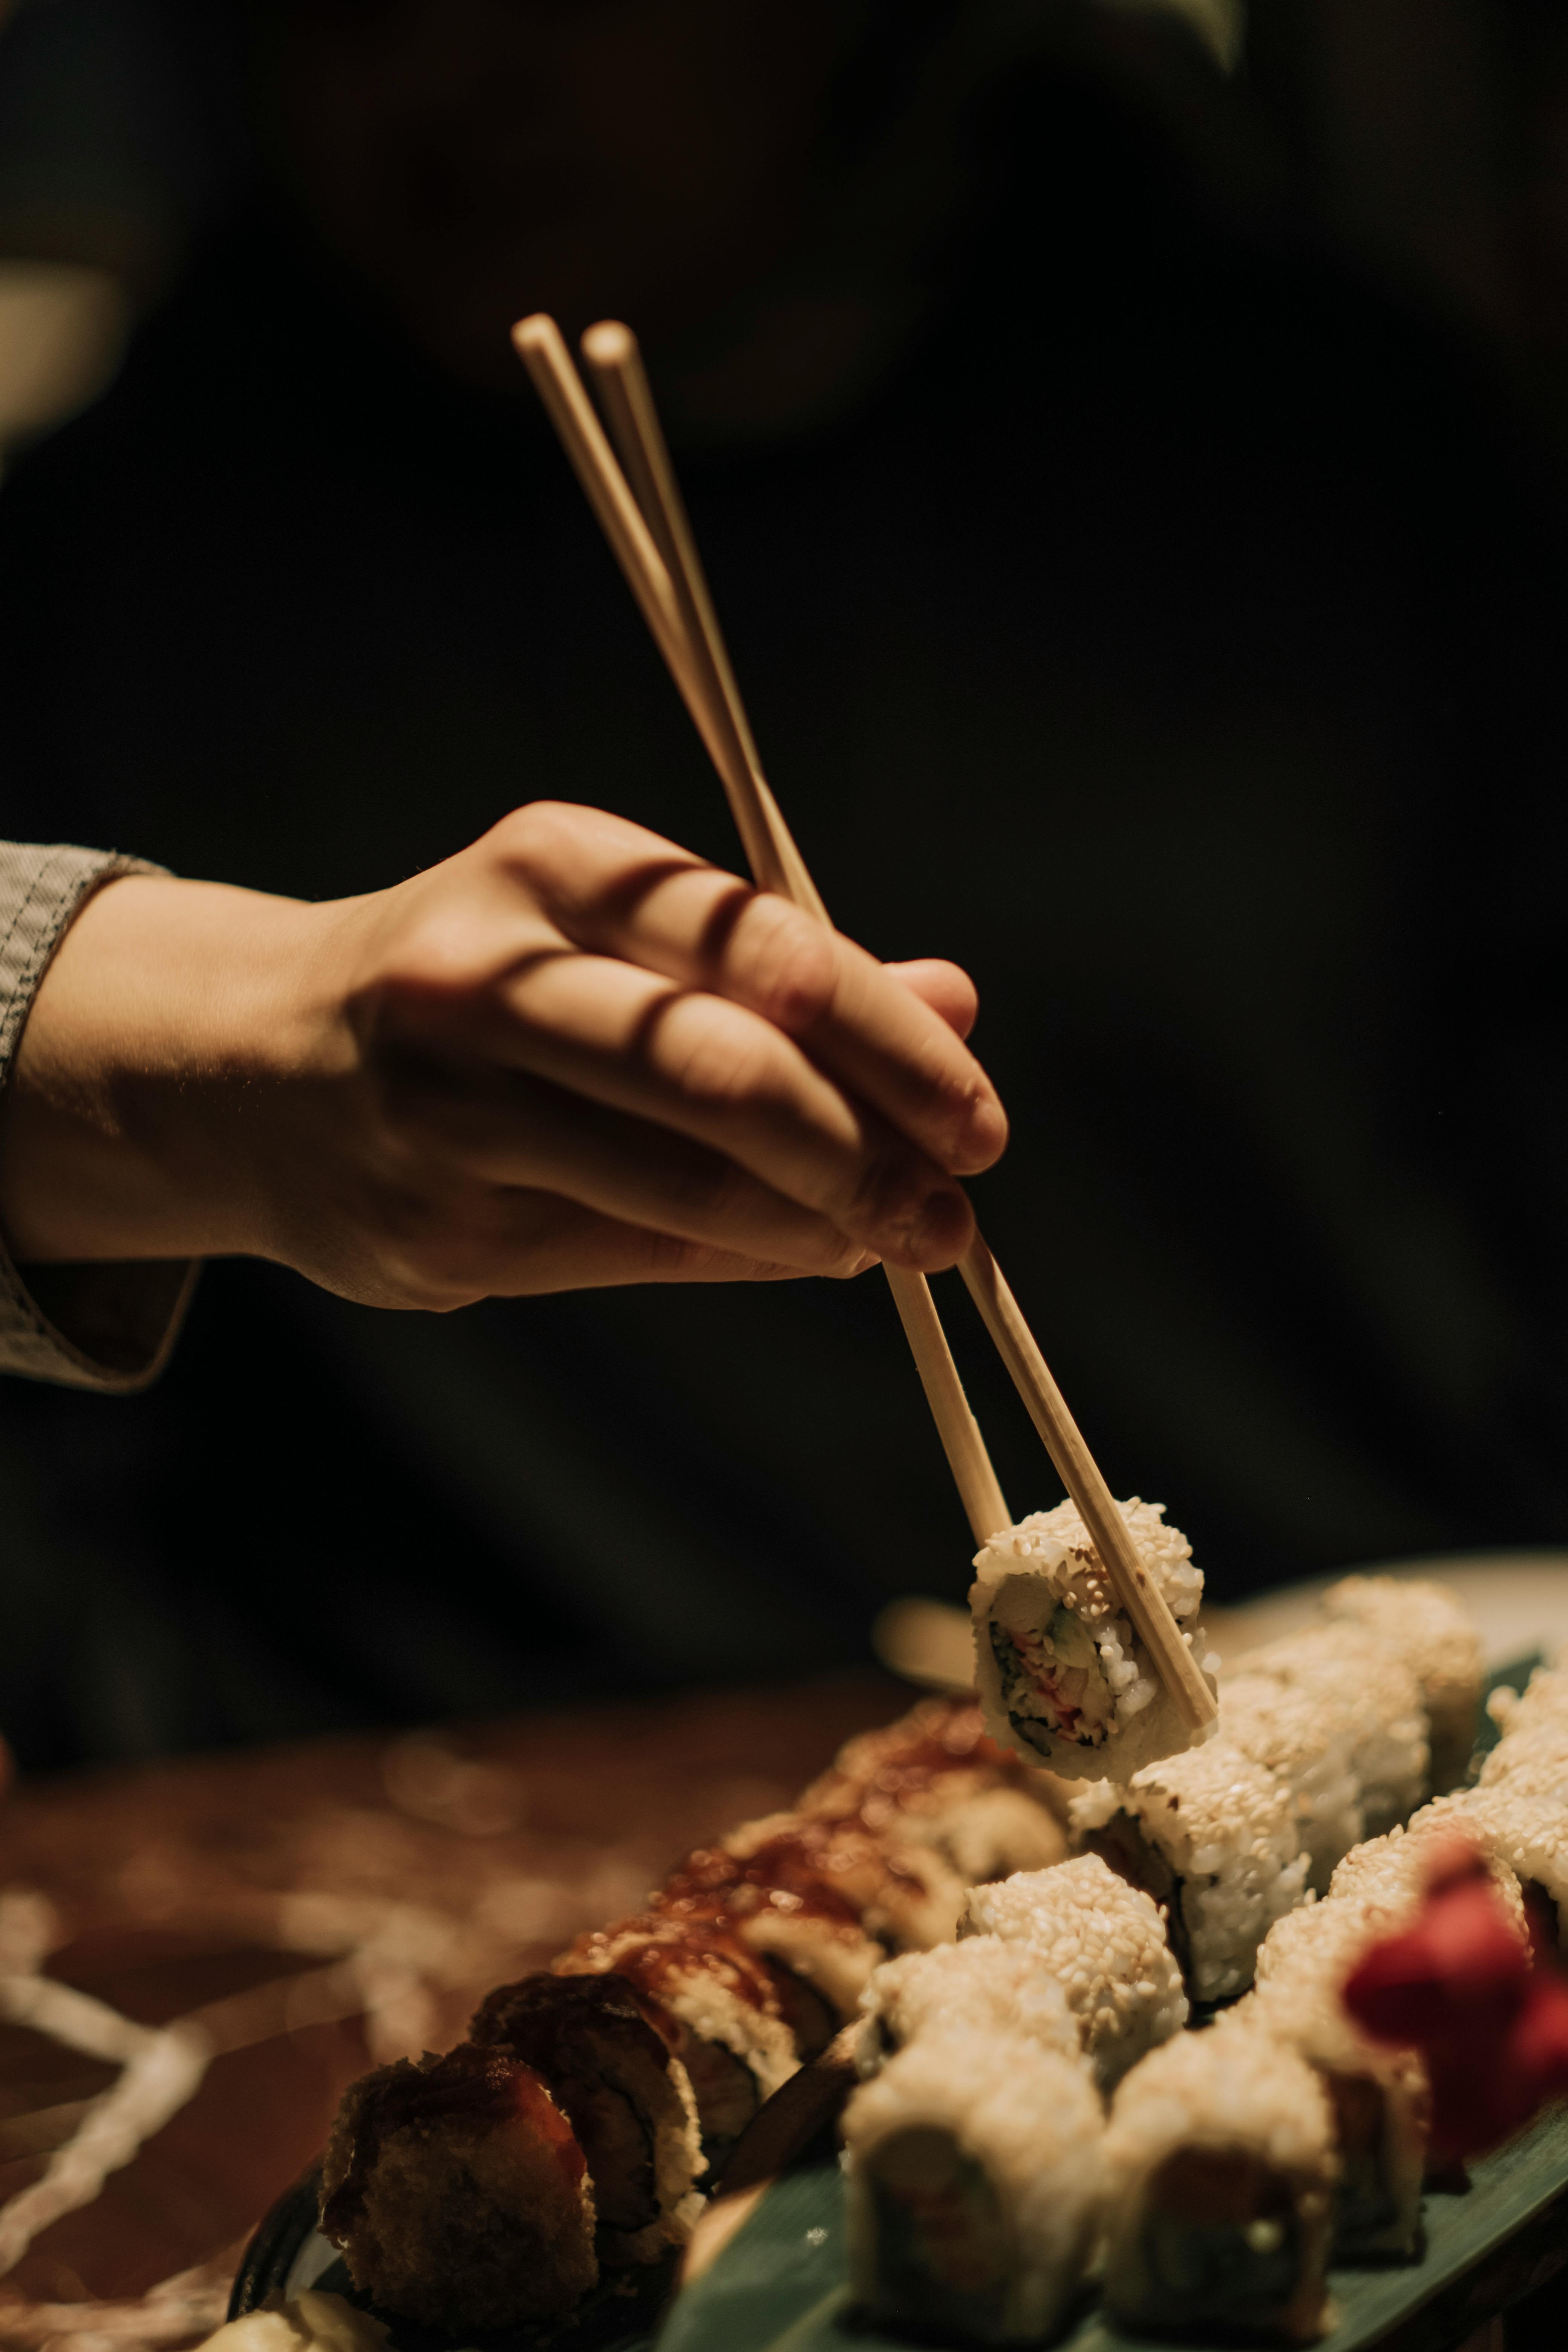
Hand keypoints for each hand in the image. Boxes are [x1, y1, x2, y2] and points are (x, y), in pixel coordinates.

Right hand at [0, 804, 1006, 1306]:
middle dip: (870, 1152)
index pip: (772, 952)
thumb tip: (957, 1003)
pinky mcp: (438, 1225)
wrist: (257, 1065)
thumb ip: (783, 973)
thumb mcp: (619, 930)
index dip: (896, 1046)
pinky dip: (743, 1255)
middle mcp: (490, 978)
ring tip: (900, 1237)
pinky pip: (636, 1250)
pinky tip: (800, 1248)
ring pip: (690, 1184)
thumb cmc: (485, 989)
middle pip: (730, 1076)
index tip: (977, 1117)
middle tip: (953, 1207)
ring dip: (824, 1225)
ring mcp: (452, 1110)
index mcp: (555, 865)